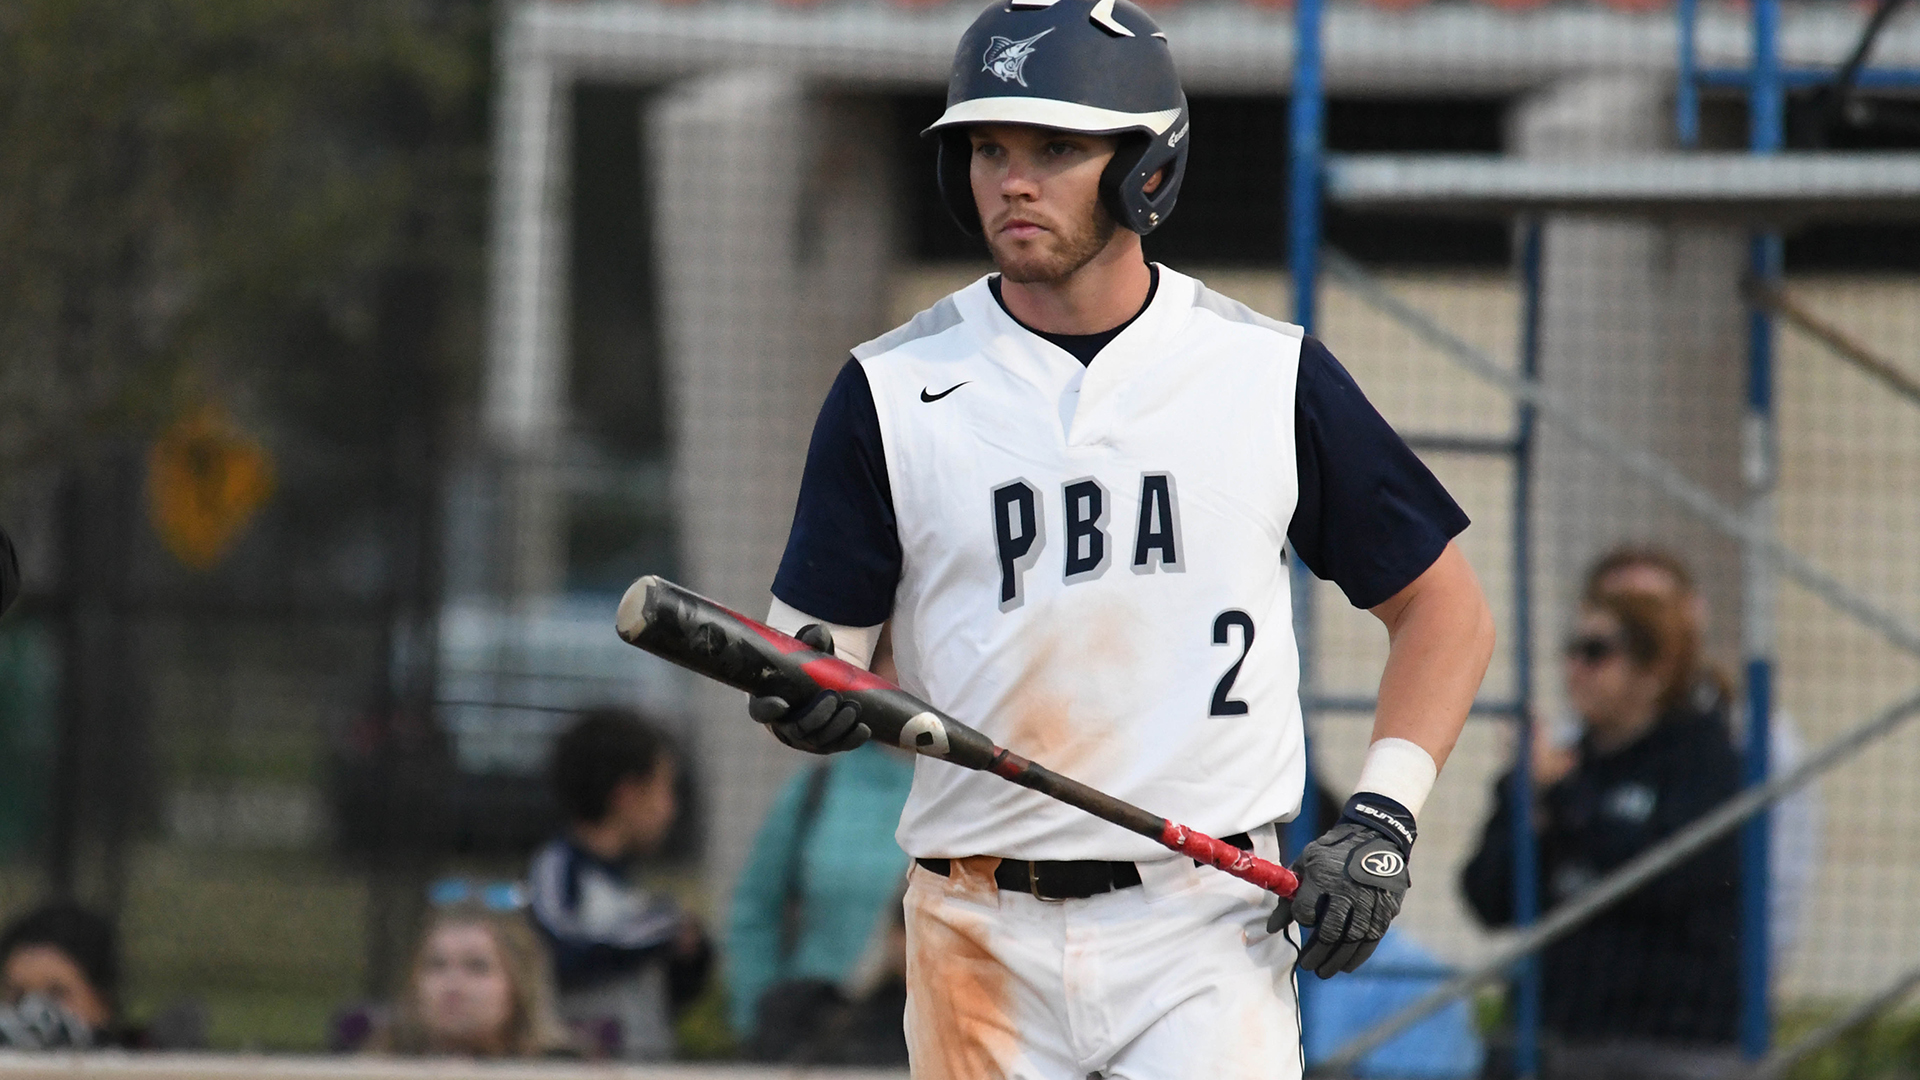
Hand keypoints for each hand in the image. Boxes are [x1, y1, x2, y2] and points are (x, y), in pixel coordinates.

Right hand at [746, 624, 870, 753]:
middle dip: (817, 717)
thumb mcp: (805, 647)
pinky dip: (851, 740)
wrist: (821, 677)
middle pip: (796, 731)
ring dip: (837, 727)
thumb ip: (810, 639)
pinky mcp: (824, 744)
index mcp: (767, 701)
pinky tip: (864, 729)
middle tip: (834, 697)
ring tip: (852, 708)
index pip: (760, 711)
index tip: (782, 703)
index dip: (768, 710)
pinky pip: (836, 746)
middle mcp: (782, 725)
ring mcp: (804, 738)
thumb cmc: (804, 662)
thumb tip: (818, 635)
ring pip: (818, 742)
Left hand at [1268, 795, 1413, 977]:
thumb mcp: (1306, 862)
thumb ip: (1289, 894)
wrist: (1376, 836)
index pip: (1306, 910)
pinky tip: (1346, 966)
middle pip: (1329, 931)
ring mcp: (1369, 901)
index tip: (1302, 922)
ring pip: (1351, 940)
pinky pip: (1372, 939)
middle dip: (1316, 953)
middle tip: (1307, 966)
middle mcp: (1347, 890)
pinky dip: (1358, 956)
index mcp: (1322, 875)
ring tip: (1323, 972)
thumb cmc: (1333, 852)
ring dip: (1336, 960)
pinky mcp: (1386, 908)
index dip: (1301, 919)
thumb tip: (1271, 928)